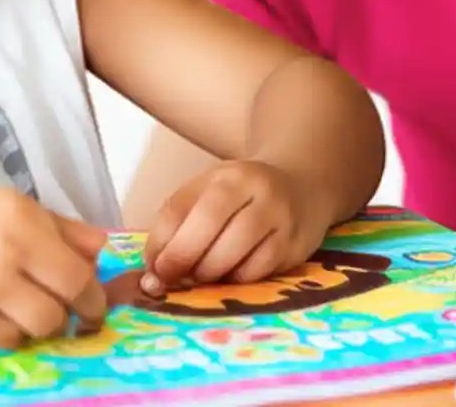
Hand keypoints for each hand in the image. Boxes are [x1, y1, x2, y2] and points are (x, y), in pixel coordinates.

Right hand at [0, 183, 107, 348]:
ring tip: (25, 305)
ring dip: (40, 322)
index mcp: (22, 223)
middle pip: (60, 308)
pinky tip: (0, 313)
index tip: (93, 301)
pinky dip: (11, 332)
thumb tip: (101, 250)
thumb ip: (62, 228)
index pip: (77, 276)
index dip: (92, 294)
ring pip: (37, 329)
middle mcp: (2, 259)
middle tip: (60, 304)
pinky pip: (6, 341)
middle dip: (68, 310)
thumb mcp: (12, 204)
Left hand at [140, 160, 329, 295]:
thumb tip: (152, 273)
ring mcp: (278, 215)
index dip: (160, 243)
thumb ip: (178, 225)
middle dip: (182, 257)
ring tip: (204, 275)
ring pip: (234, 251)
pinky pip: (258, 271)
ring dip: (209, 272)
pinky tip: (233, 276)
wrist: (303, 186)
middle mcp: (253, 188)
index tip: (153, 268)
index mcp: (222, 176)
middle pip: (207, 223)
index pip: (180, 207)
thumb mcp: (208, 194)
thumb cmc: (244, 197)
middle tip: (171, 279)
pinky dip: (237, 280)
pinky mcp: (295, 243)